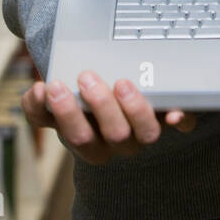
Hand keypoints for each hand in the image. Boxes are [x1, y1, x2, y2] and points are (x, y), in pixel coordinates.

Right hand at [21, 71, 196, 164]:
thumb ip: (38, 104)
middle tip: (86, 76)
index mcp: (92, 143)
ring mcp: (147, 132)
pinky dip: (180, 119)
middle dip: (99, 106)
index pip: (80, 138)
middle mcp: (122, 143)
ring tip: (122, 82)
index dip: (66, 114)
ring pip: (147, 134)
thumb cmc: (82, 103)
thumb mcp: (57, 106)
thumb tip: (36, 92)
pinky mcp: (171, 118)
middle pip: (114, 135)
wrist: (112, 97)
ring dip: (134, 109)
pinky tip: (173, 112)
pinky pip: (183, 125)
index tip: (53, 85)